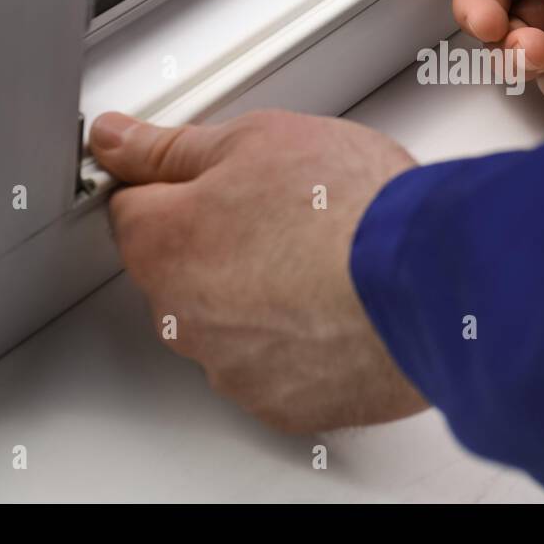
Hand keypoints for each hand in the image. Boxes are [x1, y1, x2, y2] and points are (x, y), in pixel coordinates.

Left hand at [89, 109, 426, 432]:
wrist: (427, 282)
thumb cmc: (350, 210)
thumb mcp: (257, 139)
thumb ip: (172, 146)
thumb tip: (116, 140)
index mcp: (163, 243)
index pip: (135, 206)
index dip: (182, 184)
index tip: (221, 180)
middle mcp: (182, 317)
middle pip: (182, 269)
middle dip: (221, 242)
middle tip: (288, 212)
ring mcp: (231, 367)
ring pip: (229, 322)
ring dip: (260, 296)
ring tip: (324, 262)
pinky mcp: (283, 404)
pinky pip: (276, 367)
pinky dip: (300, 341)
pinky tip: (338, 308)